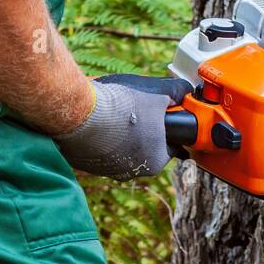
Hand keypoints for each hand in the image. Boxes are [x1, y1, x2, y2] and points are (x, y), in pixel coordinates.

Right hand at [57, 75, 192, 180]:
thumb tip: (185, 91)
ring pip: (122, 150)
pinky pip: (100, 150)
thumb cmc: (120, 107)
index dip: (167, 126)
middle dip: (143, 130)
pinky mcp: (88, 165)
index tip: (160, 114)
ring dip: (120, 134)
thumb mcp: (157, 93)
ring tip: (113, 113)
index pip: (170, 145)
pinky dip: (100, 137)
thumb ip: (177, 92)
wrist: (78, 114)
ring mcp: (108, 170)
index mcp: (156, 161)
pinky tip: (97, 121)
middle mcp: (134, 172)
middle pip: (146, 147)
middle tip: (134, 110)